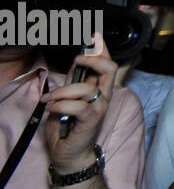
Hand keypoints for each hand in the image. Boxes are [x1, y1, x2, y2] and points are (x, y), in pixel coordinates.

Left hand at [42, 34, 114, 172]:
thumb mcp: (67, 99)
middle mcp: (104, 96)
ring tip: (48, 99)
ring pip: (86, 88)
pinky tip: (52, 108)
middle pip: (110, 69)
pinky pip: (78, 105)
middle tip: (78, 58)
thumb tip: (78, 62)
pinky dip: (61, 105)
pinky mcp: (92, 119)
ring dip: (62, 91)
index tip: (94, 35)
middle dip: (94, 59)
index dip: (102, 49)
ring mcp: (99, 107)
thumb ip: (74, 82)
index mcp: (99, 89)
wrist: (69, 154)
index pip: (107, 64)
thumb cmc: (68, 127)